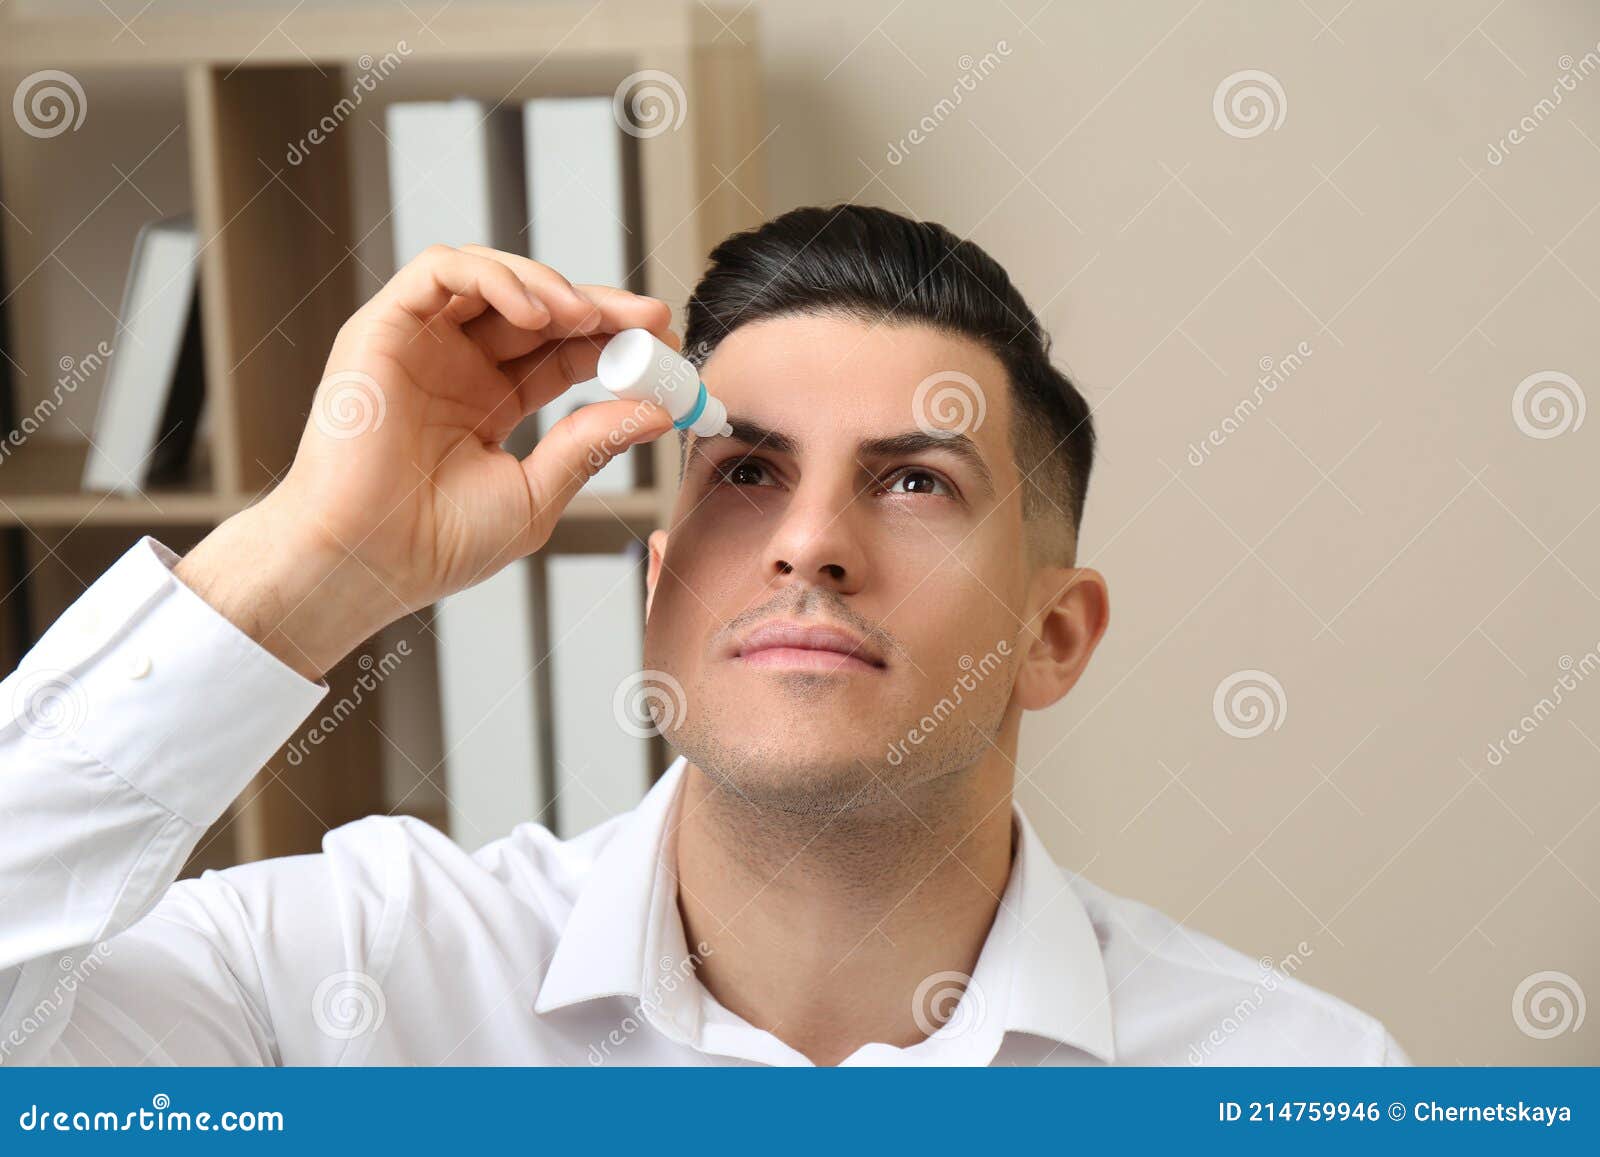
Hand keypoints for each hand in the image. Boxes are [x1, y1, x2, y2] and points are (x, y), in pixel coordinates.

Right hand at [177, 244, 675, 679]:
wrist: (367, 562)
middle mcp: (456, 365)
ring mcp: (419, 343)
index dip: (615, 343)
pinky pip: (439, 271)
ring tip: (589, 318)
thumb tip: (658, 411)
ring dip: (549, 285)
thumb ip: (591, 444)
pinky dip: (493, 276)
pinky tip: (537, 312)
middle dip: (599, 307)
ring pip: (492, 277)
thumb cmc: (438, 544)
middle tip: (650, 318)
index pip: (564, 352)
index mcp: (491, 402)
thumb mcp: (537, 494)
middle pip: (538, 309)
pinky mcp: (381, 328)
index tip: (665, 346)